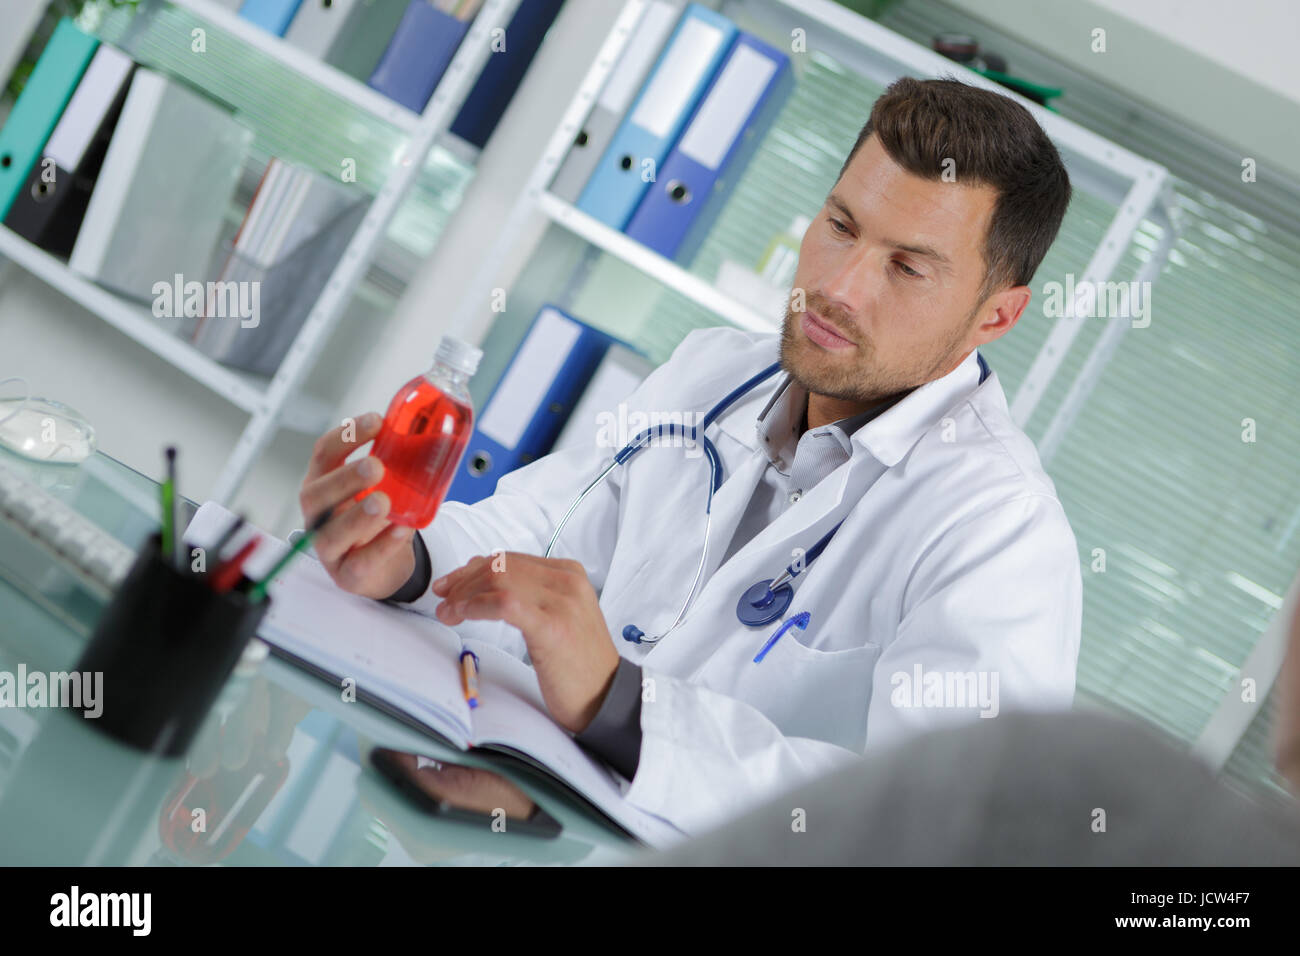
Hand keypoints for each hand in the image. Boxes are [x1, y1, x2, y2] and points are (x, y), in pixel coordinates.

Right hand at [300, 412, 415, 598]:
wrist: (380, 566)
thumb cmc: (376, 519)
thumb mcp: (384, 486)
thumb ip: (400, 462)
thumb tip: (436, 432)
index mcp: (324, 483)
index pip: (323, 454)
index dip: (345, 436)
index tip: (376, 422)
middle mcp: (319, 515)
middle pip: (316, 495)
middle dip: (345, 478)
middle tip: (376, 465)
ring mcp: (329, 548)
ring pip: (331, 534)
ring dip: (357, 516)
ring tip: (383, 501)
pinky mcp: (347, 574)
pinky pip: (360, 563)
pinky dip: (382, 546)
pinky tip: (401, 530)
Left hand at [431, 553, 619, 733]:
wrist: (605, 695)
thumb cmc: (578, 661)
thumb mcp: (557, 616)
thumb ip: (528, 593)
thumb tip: (482, 575)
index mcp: (569, 574)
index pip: (510, 559)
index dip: (472, 568)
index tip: (451, 585)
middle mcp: (567, 581)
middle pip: (500, 566)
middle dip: (463, 580)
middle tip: (444, 600)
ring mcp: (562, 602)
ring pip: (498, 580)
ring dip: (464, 595)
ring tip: (448, 613)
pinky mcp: (552, 627)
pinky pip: (503, 603)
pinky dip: (476, 606)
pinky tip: (464, 616)